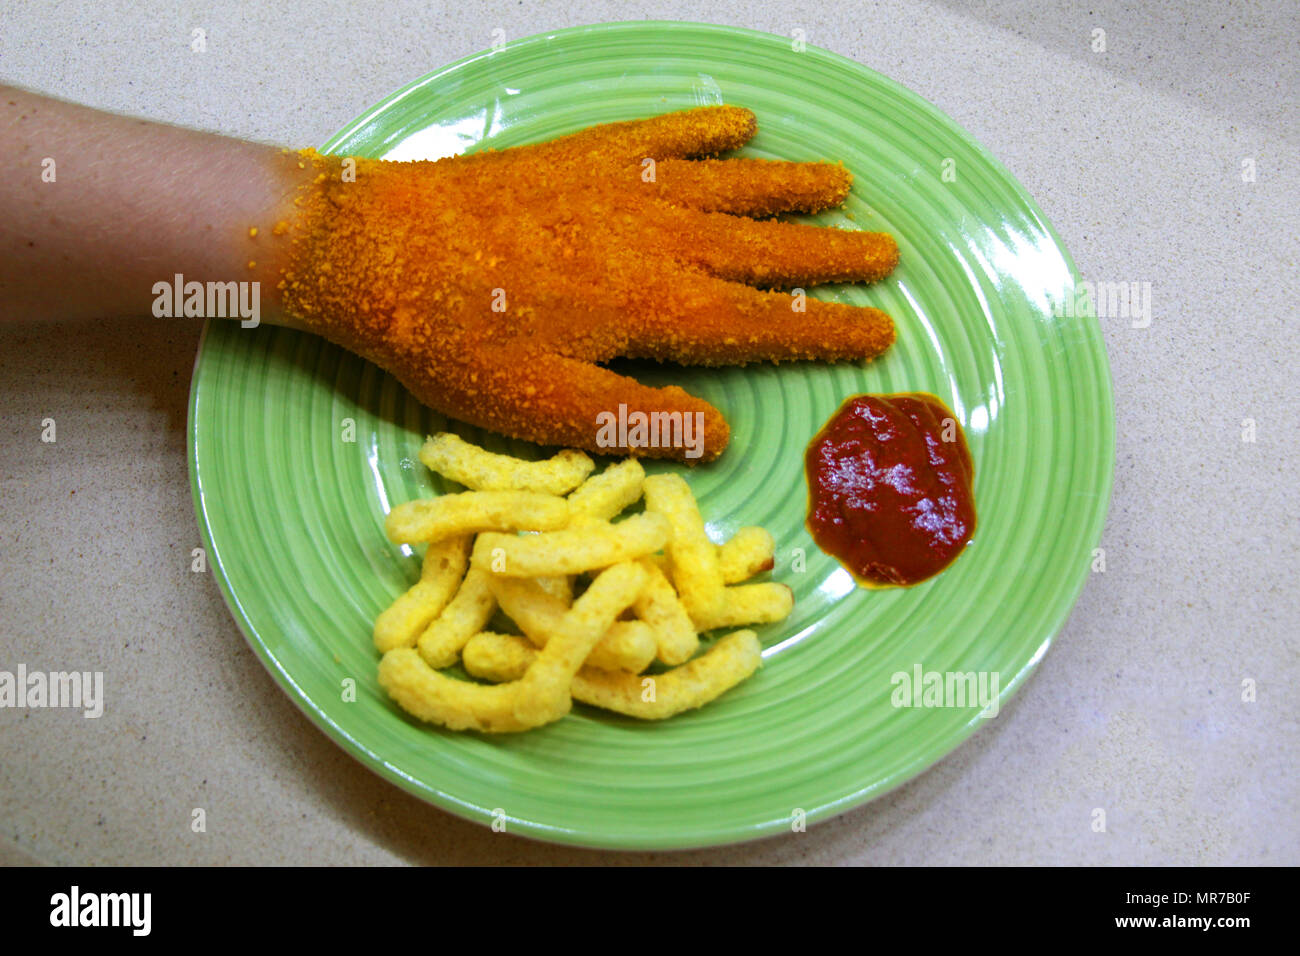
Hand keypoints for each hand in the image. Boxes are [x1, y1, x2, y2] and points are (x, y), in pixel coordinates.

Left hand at [277, 105, 898, 460]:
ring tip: (841, 183)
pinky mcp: (584, 157)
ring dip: (789, 187)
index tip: (882, 328)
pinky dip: (706, 129)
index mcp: (657, 310)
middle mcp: (658, 239)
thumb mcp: (545, 407)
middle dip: (831, 254)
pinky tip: (740, 123)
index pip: (766, 324)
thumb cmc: (460, 340)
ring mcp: (624, 188)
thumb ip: (638, 420)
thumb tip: (721, 435)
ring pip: (731, 186)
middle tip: (887, 252)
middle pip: (765, 249)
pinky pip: (664, 134)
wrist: (380, 249)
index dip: (829, 329)